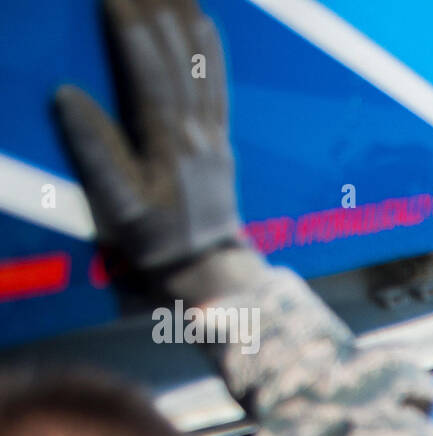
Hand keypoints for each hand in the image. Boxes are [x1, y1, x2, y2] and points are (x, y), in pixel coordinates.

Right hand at [53, 0, 250, 300]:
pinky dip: (210, 44)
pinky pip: (219, 80)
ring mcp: (212, 130)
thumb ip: (94, 152)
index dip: (128, 25)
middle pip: (177, 53)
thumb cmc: (156, 240)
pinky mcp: (221, 135)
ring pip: (202, 60)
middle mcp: (196, 129)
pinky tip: (202, 18)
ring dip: (183, 13)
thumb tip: (66, 96)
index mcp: (168, 142)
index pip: (148, 70)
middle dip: (154, 6)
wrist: (206, 267)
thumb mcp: (117, 206)